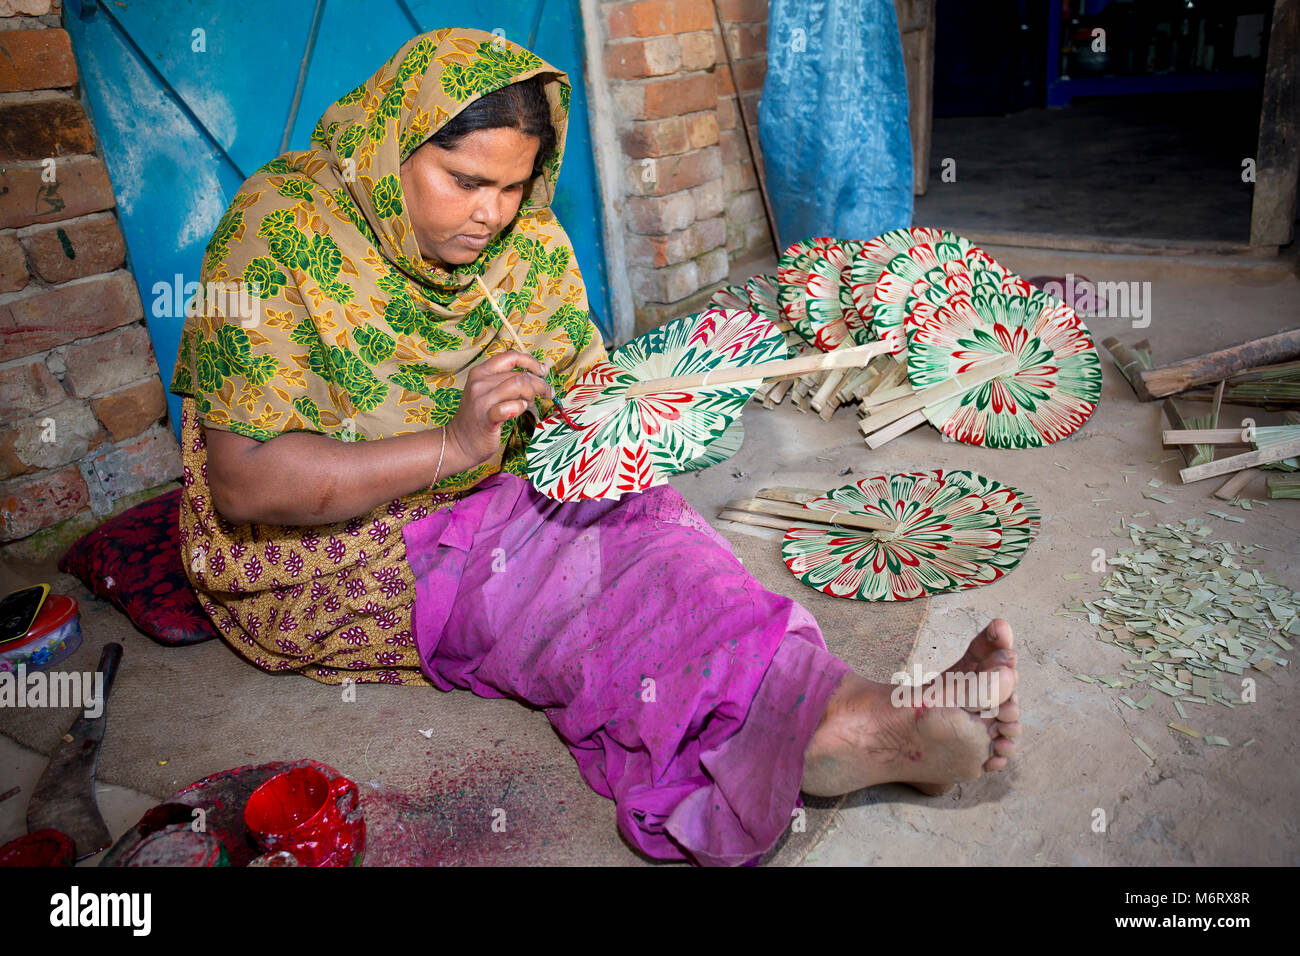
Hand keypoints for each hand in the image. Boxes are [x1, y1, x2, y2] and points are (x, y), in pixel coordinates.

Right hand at [445, 350, 554, 465]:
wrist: (459, 443)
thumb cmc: (478, 418)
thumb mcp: (487, 392)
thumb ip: (506, 381)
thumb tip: (537, 372)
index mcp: (480, 372)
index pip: (511, 356)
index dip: (531, 362)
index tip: (542, 371)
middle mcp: (480, 382)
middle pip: (519, 374)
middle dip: (539, 384)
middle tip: (547, 393)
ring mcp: (482, 400)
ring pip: (518, 386)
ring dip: (532, 394)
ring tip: (531, 403)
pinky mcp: (486, 418)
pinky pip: (510, 407)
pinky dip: (520, 407)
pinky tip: (519, 410)